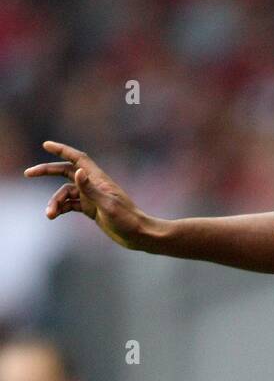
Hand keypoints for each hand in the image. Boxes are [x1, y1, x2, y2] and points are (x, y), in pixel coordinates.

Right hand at [24, 141, 147, 249]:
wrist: (139, 235)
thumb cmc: (127, 219)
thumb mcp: (108, 205)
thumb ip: (90, 189)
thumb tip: (77, 172)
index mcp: (98, 178)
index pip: (77, 158)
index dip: (62, 150)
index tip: (46, 145)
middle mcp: (93, 185)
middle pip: (65, 172)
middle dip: (46, 171)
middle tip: (28, 173)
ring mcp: (91, 197)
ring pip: (65, 193)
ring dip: (54, 201)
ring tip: (49, 214)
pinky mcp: (91, 209)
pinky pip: (70, 205)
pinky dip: (61, 208)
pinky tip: (53, 215)